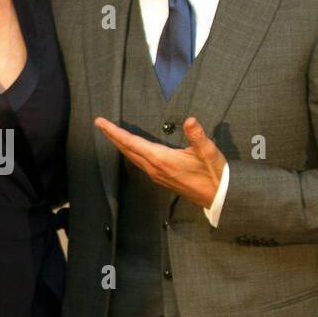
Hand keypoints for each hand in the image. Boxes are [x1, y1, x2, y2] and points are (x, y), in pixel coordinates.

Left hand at [95, 116, 225, 208]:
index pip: (132, 142)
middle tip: (99, 124)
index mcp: (161, 159)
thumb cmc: (213, 173)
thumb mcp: (208, 151)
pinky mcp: (161, 178)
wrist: (218, 196)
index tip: (101, 123)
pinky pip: (139, 163)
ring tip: (111, 134)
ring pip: (132, 157)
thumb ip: (198, 135)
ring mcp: (156, 175)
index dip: (115, 132)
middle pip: (127, 150)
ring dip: (120, 145)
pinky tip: (130, 149)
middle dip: (112, 136)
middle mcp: (154, 168)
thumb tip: (190, 120)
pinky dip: (130, 152)